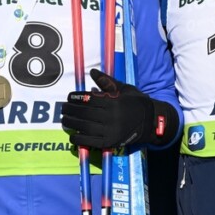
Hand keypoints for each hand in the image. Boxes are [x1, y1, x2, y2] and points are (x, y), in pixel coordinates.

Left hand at [62, 68, 177, 148]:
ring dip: (72, 123)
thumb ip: (106, 81)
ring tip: (64, 120)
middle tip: (63, 109)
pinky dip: (79, 139)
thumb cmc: (135, 102)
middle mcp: (111, 117)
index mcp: (113, 102)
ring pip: (85, 127)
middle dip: (70, 110)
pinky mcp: (110, 142)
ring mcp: (110, 131)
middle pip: (84, 113)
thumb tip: (92, 72)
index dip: (76, 98)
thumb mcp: (123, 89)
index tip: (69, 97)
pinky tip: (72, 135)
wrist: (151, 121)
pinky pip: (90, 141)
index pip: (89, 99)